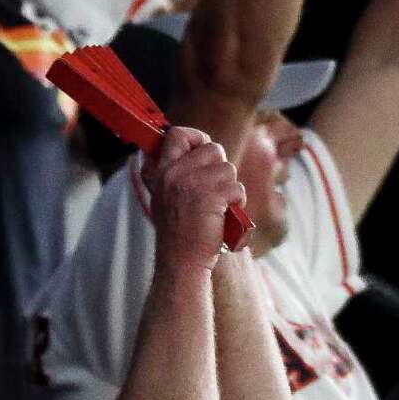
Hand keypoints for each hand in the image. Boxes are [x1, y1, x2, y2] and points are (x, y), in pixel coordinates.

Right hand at [144, 126, 246, 270]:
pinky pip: (236, 188)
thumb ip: (176, 173)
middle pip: (213, 149)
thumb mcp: (167, 199)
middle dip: (221, 170)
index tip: (204, 151)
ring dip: (230, 190)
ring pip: (228, 169)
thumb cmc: (181, 235)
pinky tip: (224, 218)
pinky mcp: (210, 196)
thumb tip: (197, 145)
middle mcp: (173, 174)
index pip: (177, 134)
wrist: (182, 265)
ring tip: (217, 210)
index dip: (197, 138)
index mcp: (161, 173)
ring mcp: (191, 184)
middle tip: (215, 194)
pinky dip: (237, 204)